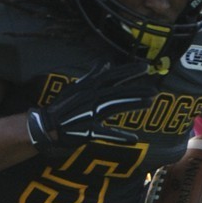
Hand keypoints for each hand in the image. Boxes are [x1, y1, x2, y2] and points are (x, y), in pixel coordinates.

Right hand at [26, 60, 152, 161]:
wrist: (46, 125)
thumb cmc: (62, 106)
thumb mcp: (76, 86)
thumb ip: (93, 75)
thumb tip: (106, 63)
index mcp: (89, 87)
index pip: (112, 76)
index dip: (128, 71)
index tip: (145, 67)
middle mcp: (91, 98)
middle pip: (118, 92)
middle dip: (137, 89)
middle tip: (155, 89)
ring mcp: (90, 114)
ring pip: (115, 107)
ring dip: (132, 104)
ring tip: (150, 102)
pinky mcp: (88, 131)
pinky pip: (106, 133)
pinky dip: (119, 136)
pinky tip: (134, 138)